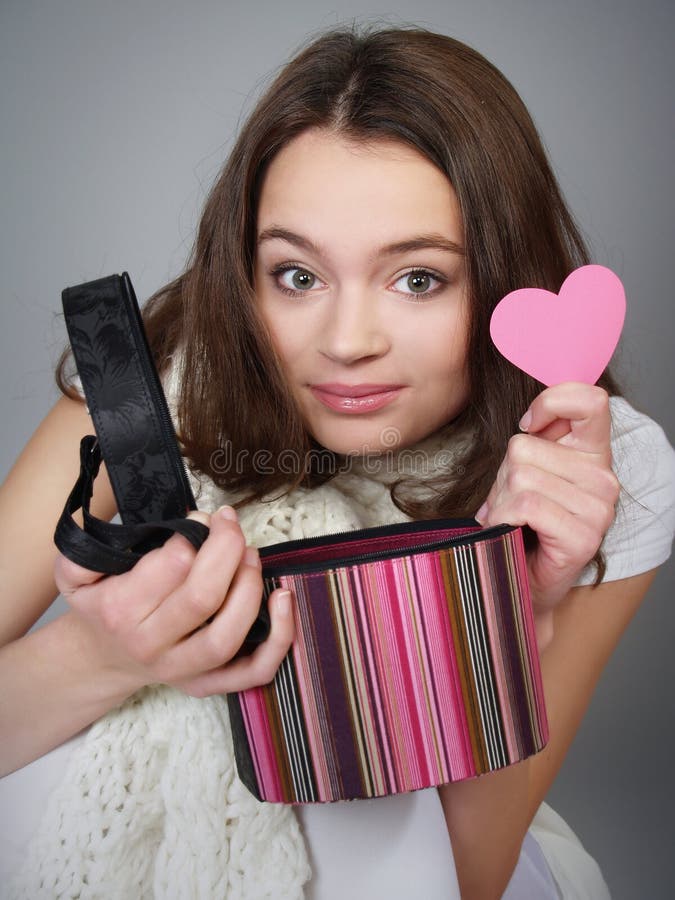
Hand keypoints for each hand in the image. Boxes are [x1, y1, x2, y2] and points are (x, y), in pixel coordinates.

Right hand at [54, 505, 293, 697]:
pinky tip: (283, 598)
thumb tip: (128, 527)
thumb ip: (86, 549)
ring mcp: (183, 669)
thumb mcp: (77, 574)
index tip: (202, 518)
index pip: (171, 566)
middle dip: (227, 551)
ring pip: (228, 635)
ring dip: (250, 587)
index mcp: (121, 610)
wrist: (102, 658)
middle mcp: (152, 645)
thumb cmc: (102, 604)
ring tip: (251, 555)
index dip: (195, 532)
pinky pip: (254, 671)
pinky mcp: (209, 683)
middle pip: (202, 598)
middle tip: (231, 525)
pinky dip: (279, 638)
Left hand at [475, 383, 619, 649]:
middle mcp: (603, 478)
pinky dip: (503, 519)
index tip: (529, 425)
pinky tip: (510, 533)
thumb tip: (525, 424)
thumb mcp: (524, 473)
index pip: (590, 400)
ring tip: (510, 521)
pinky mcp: (584, 536)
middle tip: (510, 505)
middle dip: (501, 476)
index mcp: (593, 454)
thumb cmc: (519, 525)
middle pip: (524, 447)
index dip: (551, 401)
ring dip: (499, 501)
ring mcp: (598, 508)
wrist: (520, 583)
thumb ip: (533, 443)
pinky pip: (526, 505)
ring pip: (520, 476)